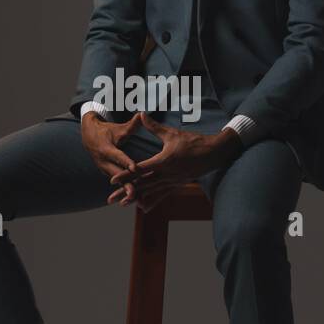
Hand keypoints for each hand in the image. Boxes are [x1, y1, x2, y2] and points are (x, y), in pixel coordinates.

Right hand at [80, 110, 143, 203]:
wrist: (89, 137)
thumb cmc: (107, 131)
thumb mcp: (118, 128)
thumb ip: (132, 124)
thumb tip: (142, 114)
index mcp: (106, 150)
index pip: (117, 156)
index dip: (125, 162)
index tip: (134, 168)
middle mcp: (104, 162)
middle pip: (116, 175)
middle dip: (125, 185)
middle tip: (135, 193)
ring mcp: (105, 170)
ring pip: (117, 182)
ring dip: (125, 191)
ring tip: (136, 200)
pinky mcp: (109, 174)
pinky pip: (118, 184)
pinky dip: (125, 191)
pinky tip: (136, 200)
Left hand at [107, 112, 241, 211]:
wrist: (214, 154)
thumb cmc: (193, 142)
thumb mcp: (172, 133)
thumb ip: (154, 126)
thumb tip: (141, 114)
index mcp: (163, 161)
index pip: (140, 169)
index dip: (125, 175)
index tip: (112, 181)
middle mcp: (166, 174)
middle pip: (142, 184)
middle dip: (125, 192)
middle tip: (110, 199)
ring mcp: (172, 181)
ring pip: (150, 192)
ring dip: (136, 198)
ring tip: (122, 205)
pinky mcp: (177, 184)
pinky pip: (162, 195)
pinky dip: (152, 201)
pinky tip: (142, 208)